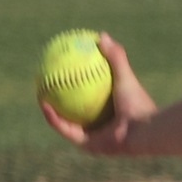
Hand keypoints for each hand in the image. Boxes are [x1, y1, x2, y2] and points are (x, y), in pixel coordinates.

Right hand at [38, 33, 157, 154]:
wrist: (143, 130)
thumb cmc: (138, 104)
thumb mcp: (125, 76)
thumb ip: (115, 56)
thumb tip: (102, 35)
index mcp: (110, 112)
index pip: (88, 98)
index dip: (75, 87)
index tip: (64, 73)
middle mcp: (101, 126)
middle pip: (75, 113)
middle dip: (59, 101)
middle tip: (47, 85)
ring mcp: (94, 138)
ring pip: (66, 124)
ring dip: (50, 111)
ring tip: (38, 94)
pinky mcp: (88, 146)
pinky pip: (66, 130)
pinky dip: (54, 118)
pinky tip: (44, 103)